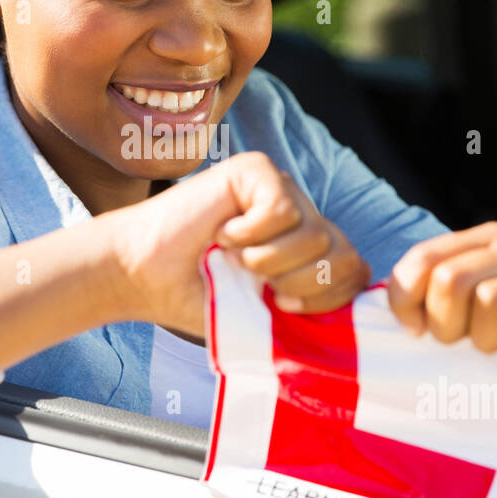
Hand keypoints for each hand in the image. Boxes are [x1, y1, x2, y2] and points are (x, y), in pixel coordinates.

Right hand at [107, 151, 369, 338]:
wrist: (141, 276)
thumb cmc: (198, 297)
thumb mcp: (264, 317)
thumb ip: (307, 314)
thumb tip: (354, 328)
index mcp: (306, 248)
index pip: (354, 270)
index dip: (326, 298)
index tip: (280, 304)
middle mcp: (300, 214)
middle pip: (343, 253)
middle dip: (301, 283)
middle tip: (258, 284)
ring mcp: (280, 188)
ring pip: (315, 232)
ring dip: (267, 260)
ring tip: (232, 255)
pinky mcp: (255, 169)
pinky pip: (281, 209)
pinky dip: (249, 233)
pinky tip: (221, 231)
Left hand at [384, 221, 496, 407]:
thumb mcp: (467, 305)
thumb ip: (429, 297)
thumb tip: (391, 316)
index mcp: (482, 240)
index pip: (423, 259)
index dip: (405, 299)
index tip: (414, 330)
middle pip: (452, 280)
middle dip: (446, 323)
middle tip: (461, 343)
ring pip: (491, 301)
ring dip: (486, 340)